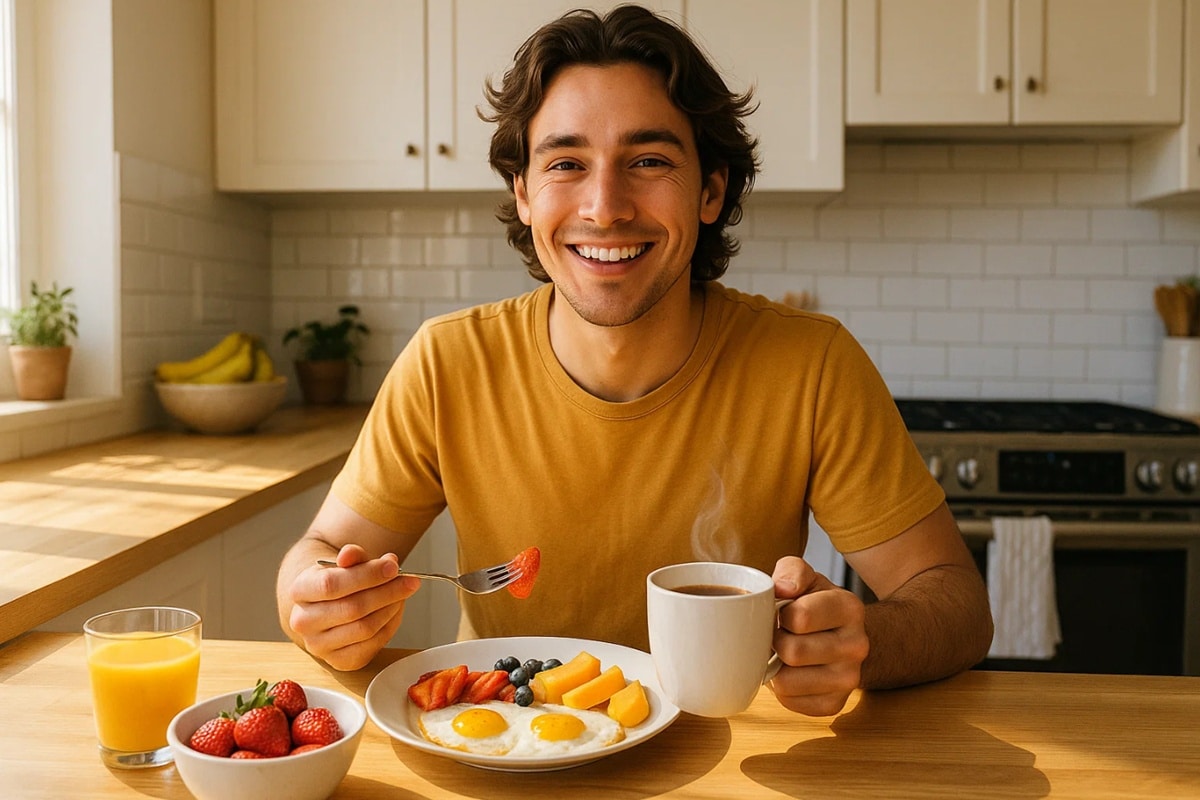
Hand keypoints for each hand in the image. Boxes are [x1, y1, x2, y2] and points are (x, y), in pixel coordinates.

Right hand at [285, 544, 421, 670]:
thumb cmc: (340, 580)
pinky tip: (394, 610)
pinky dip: (390, 626)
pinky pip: (372, 645)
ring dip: (391, 608)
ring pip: (365, 628)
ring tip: (403, 593)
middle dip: (387, 593)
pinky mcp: (339, 661)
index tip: (393, 567)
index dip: (367, 575)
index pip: (332, 584)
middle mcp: (303, 622)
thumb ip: (356, 556)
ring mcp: (319, 645)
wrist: (328, 604)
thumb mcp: (345, 562)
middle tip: (410, 581)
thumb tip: (375, 559)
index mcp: (300, 591)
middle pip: (352, 608)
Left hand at [766, 556, 869, 715]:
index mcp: (849, 608)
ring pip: (787, 682)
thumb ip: (791, 570)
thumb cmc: (814, 604)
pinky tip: (791, 672)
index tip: (780, 612)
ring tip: (782, 654)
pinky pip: (790, 702)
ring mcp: (849, 679)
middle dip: (775, 642)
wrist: (842, 636)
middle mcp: (857, 645)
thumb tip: (781, 588)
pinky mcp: (835, 704)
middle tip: (777, 635)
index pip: (800, 617)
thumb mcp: (805, 578)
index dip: (778, 614)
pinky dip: (782, 689)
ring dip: (775, 668)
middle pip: (793, 652)